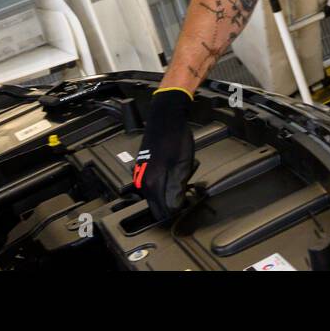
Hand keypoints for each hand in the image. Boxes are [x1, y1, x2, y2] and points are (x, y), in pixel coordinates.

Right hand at [133, 87, 196, 220]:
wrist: (165, 118)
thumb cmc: (175, 138)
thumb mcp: (182, 166)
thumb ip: (177, 190)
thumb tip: (175, 208)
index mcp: (153, 184)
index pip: (164, 212)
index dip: (178, 210)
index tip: (188, 201)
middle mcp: (143, 184)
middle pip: (158, 207)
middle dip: (174, 202)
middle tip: (187, 189)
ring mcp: (141, 176)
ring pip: (157, 196)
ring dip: (170, 192)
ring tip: (183, 176)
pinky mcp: (143, 170)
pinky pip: (154, 186)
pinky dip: (165, 183)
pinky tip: (175, 170)